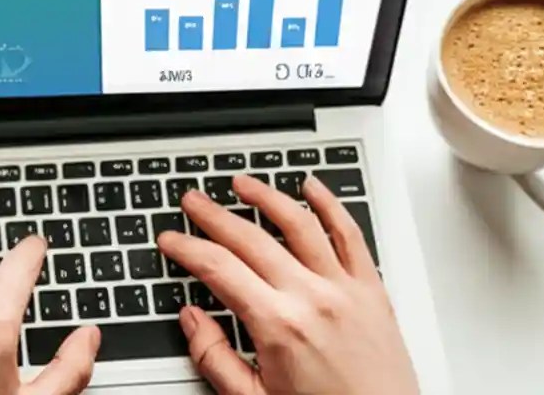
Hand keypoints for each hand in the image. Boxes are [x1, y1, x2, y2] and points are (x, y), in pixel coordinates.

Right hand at [158, 175, 416, 394]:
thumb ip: (215, 358)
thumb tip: (192, 319)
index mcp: (278, 326)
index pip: (218, 268)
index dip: (187, 248)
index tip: (171, 240)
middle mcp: (312, 299)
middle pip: (251, 238)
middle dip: (213, 215)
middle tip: (192, 202)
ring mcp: (345, 290)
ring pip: (299, 224)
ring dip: (266, 197)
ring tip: (241, 184)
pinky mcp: (372, 291)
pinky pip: (350, 234)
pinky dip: (330, 205)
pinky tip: (312, 188)